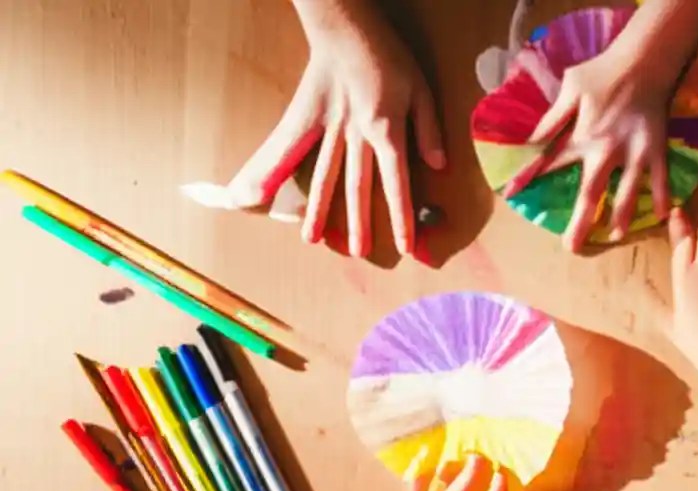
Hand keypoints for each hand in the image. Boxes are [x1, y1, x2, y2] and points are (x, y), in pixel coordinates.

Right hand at [226, 0, 444, 257]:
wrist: (345, 25)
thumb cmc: (387, 55)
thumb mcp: (421, 89)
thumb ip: (429, 129)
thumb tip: (439, 166)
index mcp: (385, 128)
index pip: (396, 182)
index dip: (402, 216)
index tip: (406, 246)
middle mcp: (353, 134)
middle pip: (357, 186)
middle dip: (359, 223)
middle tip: (357, 253)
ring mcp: (325, 127)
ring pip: (321, 174)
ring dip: (318, 209)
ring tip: (312, 240)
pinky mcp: (303, 118)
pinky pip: (285, 149)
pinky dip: (269, 173)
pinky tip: (254, 196)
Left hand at [526, 50, 672, 250]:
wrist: (644, 60)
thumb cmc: (602, 72)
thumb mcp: (569, 89)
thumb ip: (552, 119)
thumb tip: (531, 140)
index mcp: (580, 137)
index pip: (549, 162)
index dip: (529, 176)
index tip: (512, 194)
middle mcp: (605, 151)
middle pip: (590, 194)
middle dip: (580, 223)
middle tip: (571, 247)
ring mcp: (634, 153)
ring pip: (626, 193)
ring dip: (620, 217)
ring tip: (614, 236)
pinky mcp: (656, 149)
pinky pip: (661, 178)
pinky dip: (663, 196)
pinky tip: (663, 216)